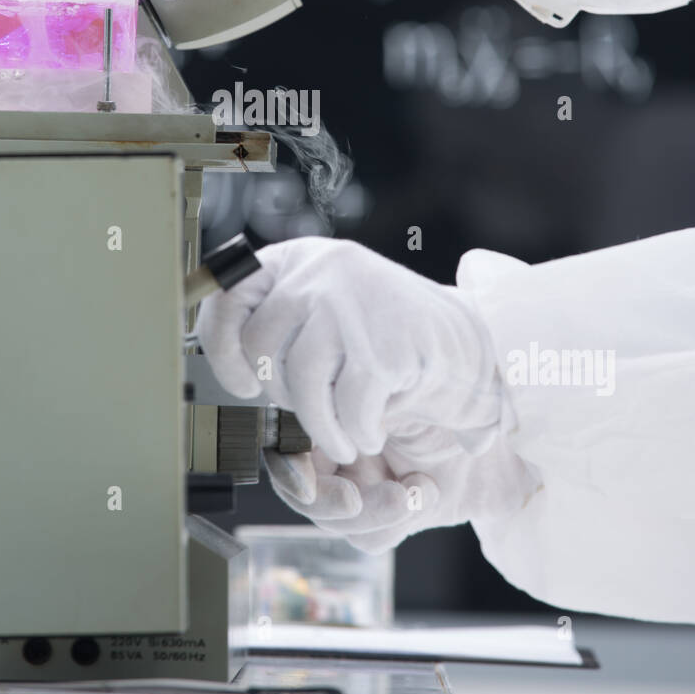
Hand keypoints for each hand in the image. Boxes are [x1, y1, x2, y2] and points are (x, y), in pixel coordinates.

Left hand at [197, 238, 512, 549]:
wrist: (471, 339)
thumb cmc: (390, 333)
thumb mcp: (327, 311)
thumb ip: (282, 322)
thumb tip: (234, 366)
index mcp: (299, 257)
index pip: (229, 293)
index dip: (223, 345)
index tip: (242, 379)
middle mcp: (320, 269)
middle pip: (261, 344)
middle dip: (283, 390)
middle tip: (315, 407)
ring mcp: (349, 305)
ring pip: (299, 381)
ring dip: (320, 424)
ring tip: (343, 436)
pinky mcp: (381, 349)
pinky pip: (344, 407)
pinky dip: (356, 430)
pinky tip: (369, 431)